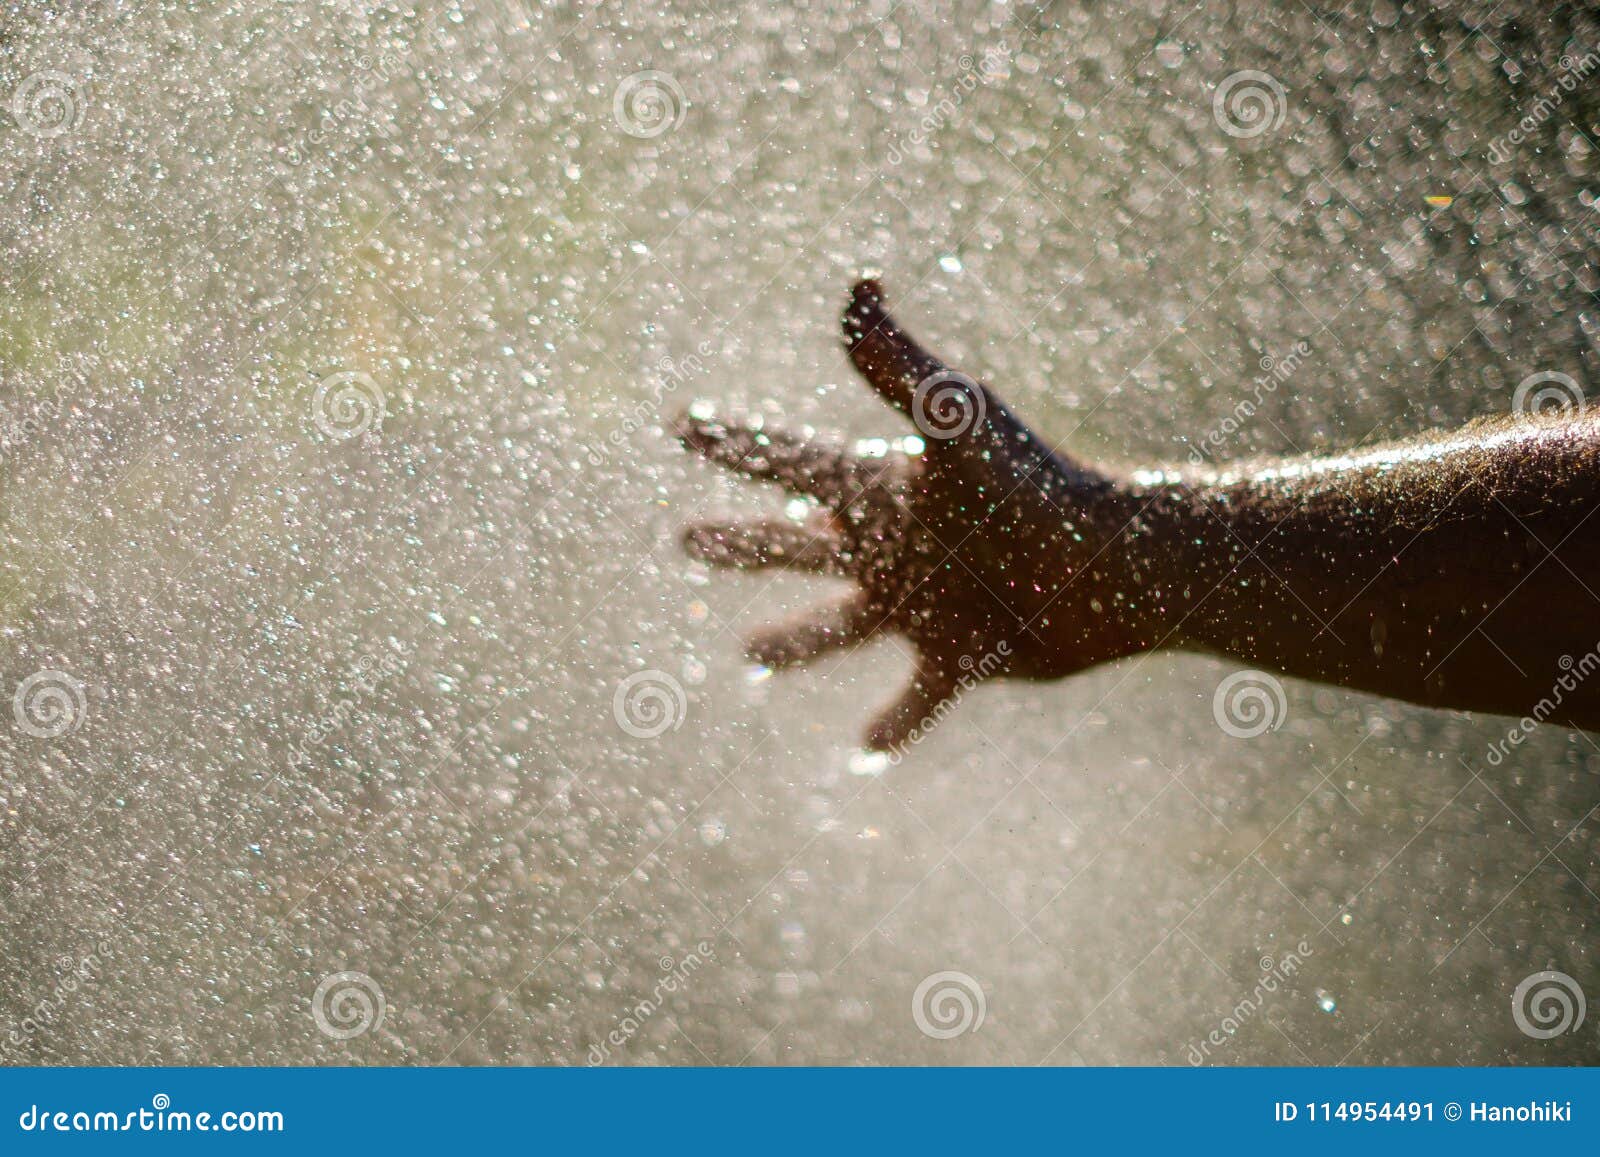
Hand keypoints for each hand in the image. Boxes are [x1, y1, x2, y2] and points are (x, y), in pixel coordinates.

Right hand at [676, 279, 1137, 752]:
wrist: (1119, 567)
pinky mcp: (962, 655)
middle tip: (684, 540)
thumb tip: (858, 282)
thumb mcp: (959, 425)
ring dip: (793, 642)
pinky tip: (865, 751)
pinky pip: (917, 698)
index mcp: (880, 490)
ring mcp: (923, 603)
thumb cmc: (1037, 490)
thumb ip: (902, 367)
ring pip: (837, 626)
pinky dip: (893, 725)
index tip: (679, 425)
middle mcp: (893, 545)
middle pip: (794, 544)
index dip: (732, 444)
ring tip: (749, 657)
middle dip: (739, 543)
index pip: (787, 461)